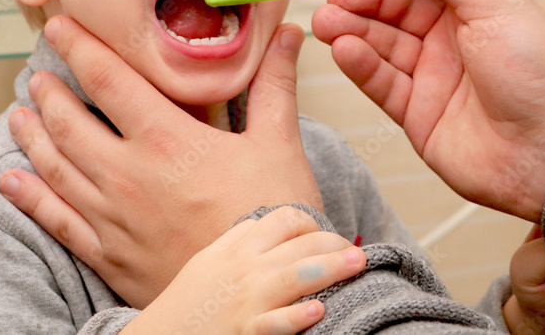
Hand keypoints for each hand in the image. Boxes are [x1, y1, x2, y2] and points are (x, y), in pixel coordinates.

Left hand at [0, 16, 323, 307]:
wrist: (264, 289)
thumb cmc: (273, 213)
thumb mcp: (278, 142)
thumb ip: (274, 84)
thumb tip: (287, 35)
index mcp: (167, 138)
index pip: (108, 79)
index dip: (79, 47)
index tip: (60, 26)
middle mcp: (128, 173)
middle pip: (69, 123)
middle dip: (49, 94)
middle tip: (37, 75)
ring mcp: (113, 216)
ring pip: (56, 167)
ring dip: (32, 138)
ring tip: (18, 116)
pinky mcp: (109, 253)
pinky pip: (57, 221)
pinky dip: (30, 199)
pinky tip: (11, 182)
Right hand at [123, 206, 366, 334]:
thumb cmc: (187, 303)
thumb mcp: (208, 262)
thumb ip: (237, 241)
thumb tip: (267, 226)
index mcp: (235, 248)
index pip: (283, 220)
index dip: (311, 225)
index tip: (324, 238)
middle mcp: (243, 269)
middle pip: (298, 244)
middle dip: (334, 243)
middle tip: (357, 253)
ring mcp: (245, 300)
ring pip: (295, 275)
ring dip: (331, 268)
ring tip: (358, 264)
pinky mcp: (244, 332)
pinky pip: (275, 322)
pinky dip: (297, 316)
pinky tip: (318, 310)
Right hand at [311, 0, 544, 221]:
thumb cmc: (542, 76)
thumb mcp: (497, 7)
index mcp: (480, 5)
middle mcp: (453, 38)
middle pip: (397, 7)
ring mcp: (434, 75)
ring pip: (382, 43)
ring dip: (352, 29)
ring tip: (326, 20)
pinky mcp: (418, 113)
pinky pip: (382, 82)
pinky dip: (360, 64)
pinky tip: (344, 49)